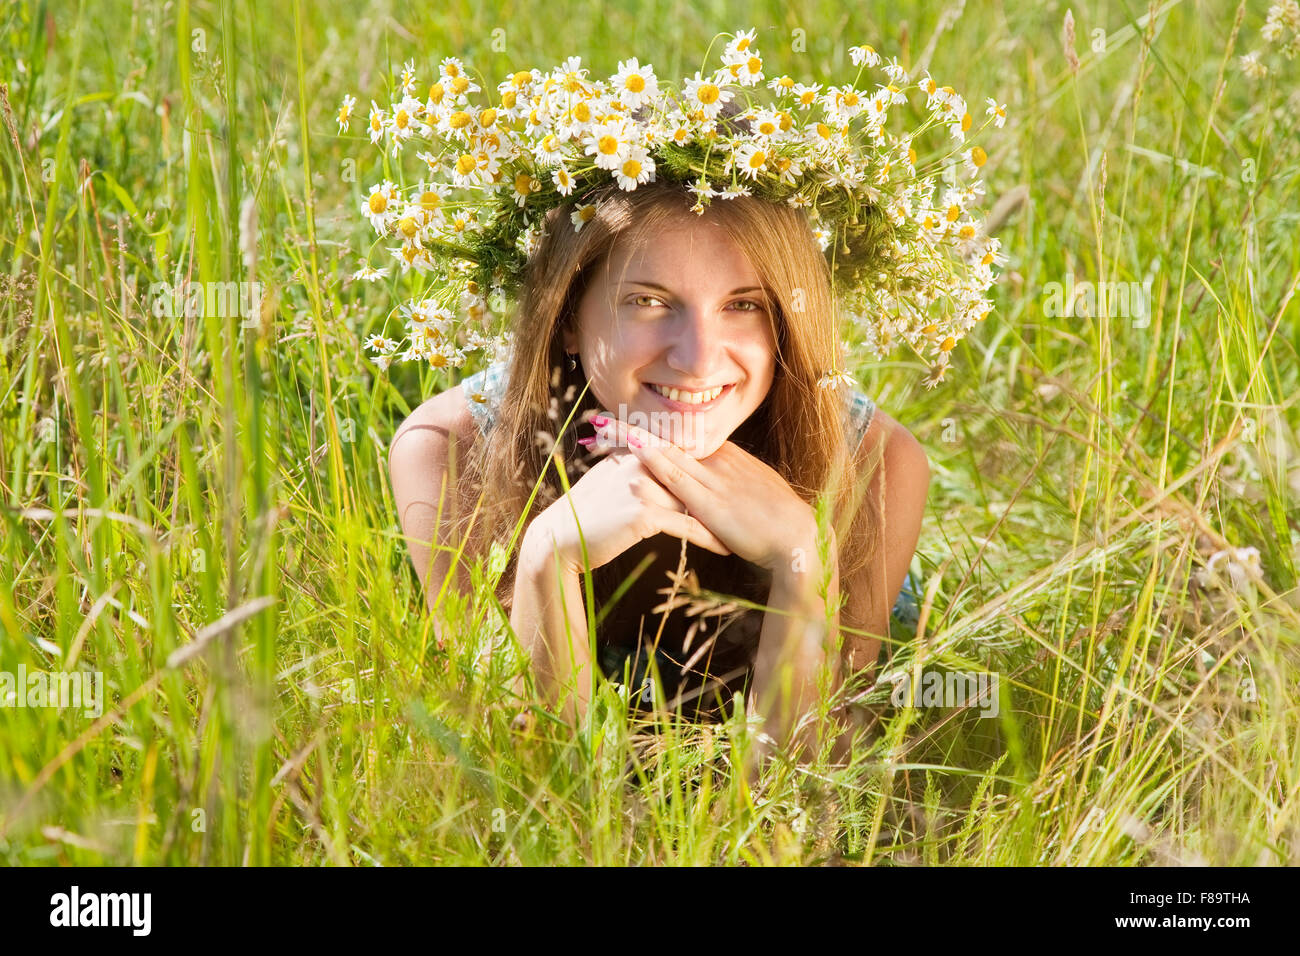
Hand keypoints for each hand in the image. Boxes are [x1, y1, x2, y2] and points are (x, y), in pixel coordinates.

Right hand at [524, 444, 731, 574]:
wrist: (561, 538)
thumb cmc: (587, 515)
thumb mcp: (612, 483)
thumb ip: (636, 471)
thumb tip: (657, 468)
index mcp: (638, 453)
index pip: (684, 458)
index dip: (712, 473)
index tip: (736, 486)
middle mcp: (642, 463)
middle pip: (696, 478)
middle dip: (725, 495)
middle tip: (753, 509)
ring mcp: (643, 486)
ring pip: (696, 503)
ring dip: (723, 520)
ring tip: (744, 533)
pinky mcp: (643, 513)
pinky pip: (687, 526)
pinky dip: (709, 538)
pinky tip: (725, 548)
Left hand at [587, 415, 819, 574]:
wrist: (800, 539)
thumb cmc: (781, 522)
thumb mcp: (754, 493)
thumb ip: (732, 485)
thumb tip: (715, 487)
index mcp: (728, 458)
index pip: (681, 437)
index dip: (651, 431)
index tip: (624, 424)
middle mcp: (718, 461)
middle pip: (668, 437)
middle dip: (632, 428)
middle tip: (599, 418)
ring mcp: (713, 479)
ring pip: (666, 451)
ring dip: (632, 438)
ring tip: (601, 427)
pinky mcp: (710, 503)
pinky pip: (676, 476)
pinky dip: (652, 459)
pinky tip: (630, 450)